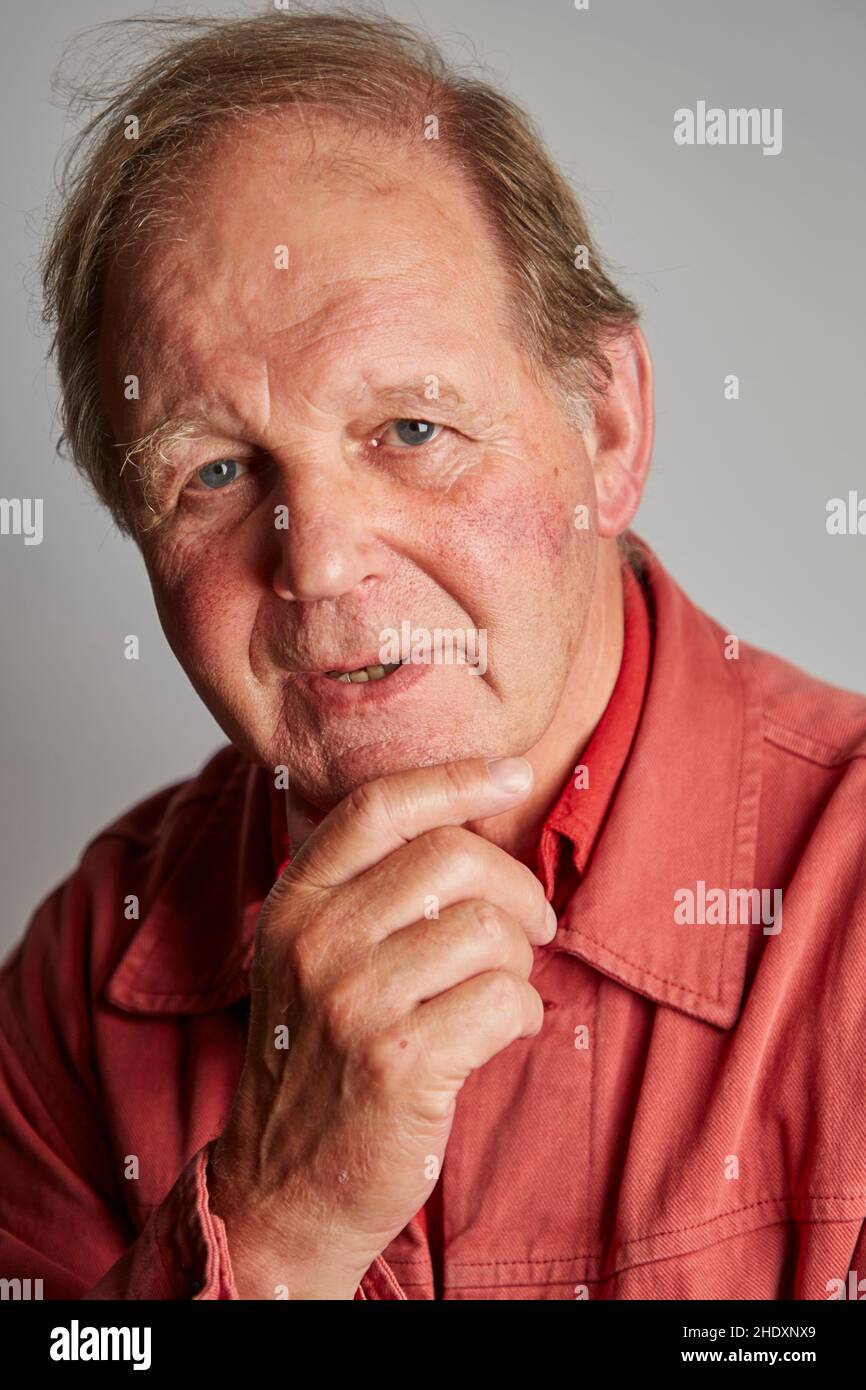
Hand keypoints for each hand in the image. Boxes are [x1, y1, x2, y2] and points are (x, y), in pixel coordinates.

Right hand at [208, 755, 554, 1297]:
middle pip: (451, 858)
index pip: (380, 806)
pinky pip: (503, 999)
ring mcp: (351, 1002)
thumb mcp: (312, 959)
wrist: (284, 1186)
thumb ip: (368, 891)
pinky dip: (524, 1012)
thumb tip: (471, 821)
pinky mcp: (396, 1064)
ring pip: (485, 928)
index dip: (455, 778)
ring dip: (520, 957)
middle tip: (532, 923)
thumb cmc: (319, 1060)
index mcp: (294, 902)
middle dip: (514, 887)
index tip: (513, 773)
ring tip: (507, 987)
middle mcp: (314, 941)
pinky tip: (506, 1031)